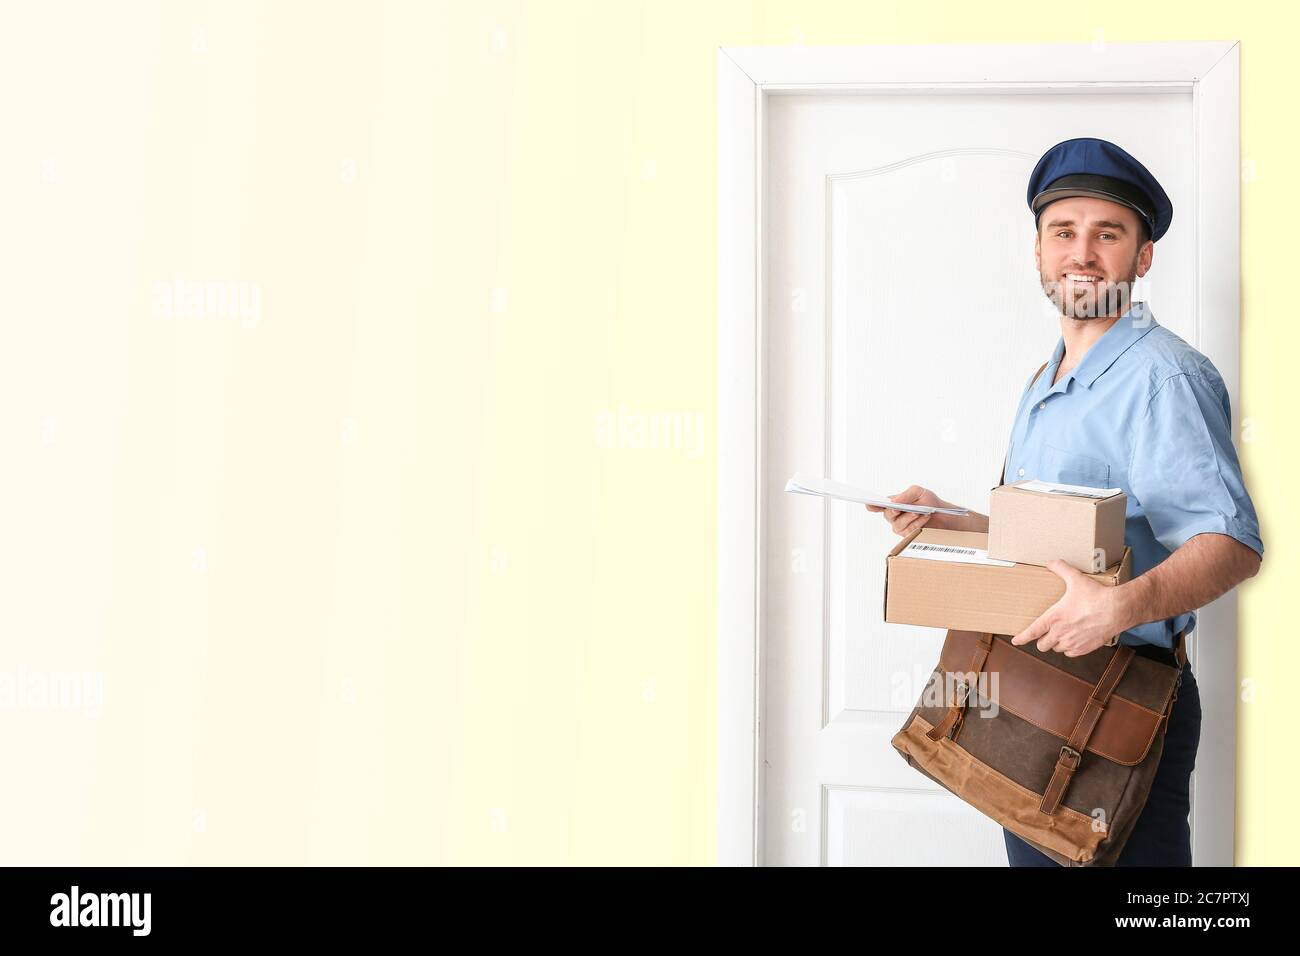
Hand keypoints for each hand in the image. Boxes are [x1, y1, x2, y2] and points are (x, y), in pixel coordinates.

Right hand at [865, 485, 950, 535]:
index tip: (869, 504)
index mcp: (893, 504)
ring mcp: (900, 526)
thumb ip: (906, 494)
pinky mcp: (908, 535)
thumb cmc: (929, 501)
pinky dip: (917, 523)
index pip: (878, 505)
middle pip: (887, 515)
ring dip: (909, 517)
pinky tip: (924, 517)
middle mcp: (894, 516)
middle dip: (894, 511)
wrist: (943, 514)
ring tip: (919, 512)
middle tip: (900, 508)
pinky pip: (908, 531)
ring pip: (898, 524)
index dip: (872, 505)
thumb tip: (894, 501)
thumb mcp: (919, 492)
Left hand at [1010, 559, 1129, 656]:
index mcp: (1054, 617)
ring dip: (1056, 643)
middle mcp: (1060, 633)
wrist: (1118, 610)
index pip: (1032, 631)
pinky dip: (1069, 648)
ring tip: (1061, 634)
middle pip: (1042, 645)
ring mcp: (1072, 642)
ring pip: (1056, 649)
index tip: (1016, 641)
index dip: (1022, 637)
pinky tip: (1073, 640)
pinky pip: (1070, 653)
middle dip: (1042, 640)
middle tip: (1046, 633)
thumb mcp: (1076, 579)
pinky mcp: (1084, 649)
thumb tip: (1051, 562)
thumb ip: (1061, 569)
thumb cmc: (1097, 595)